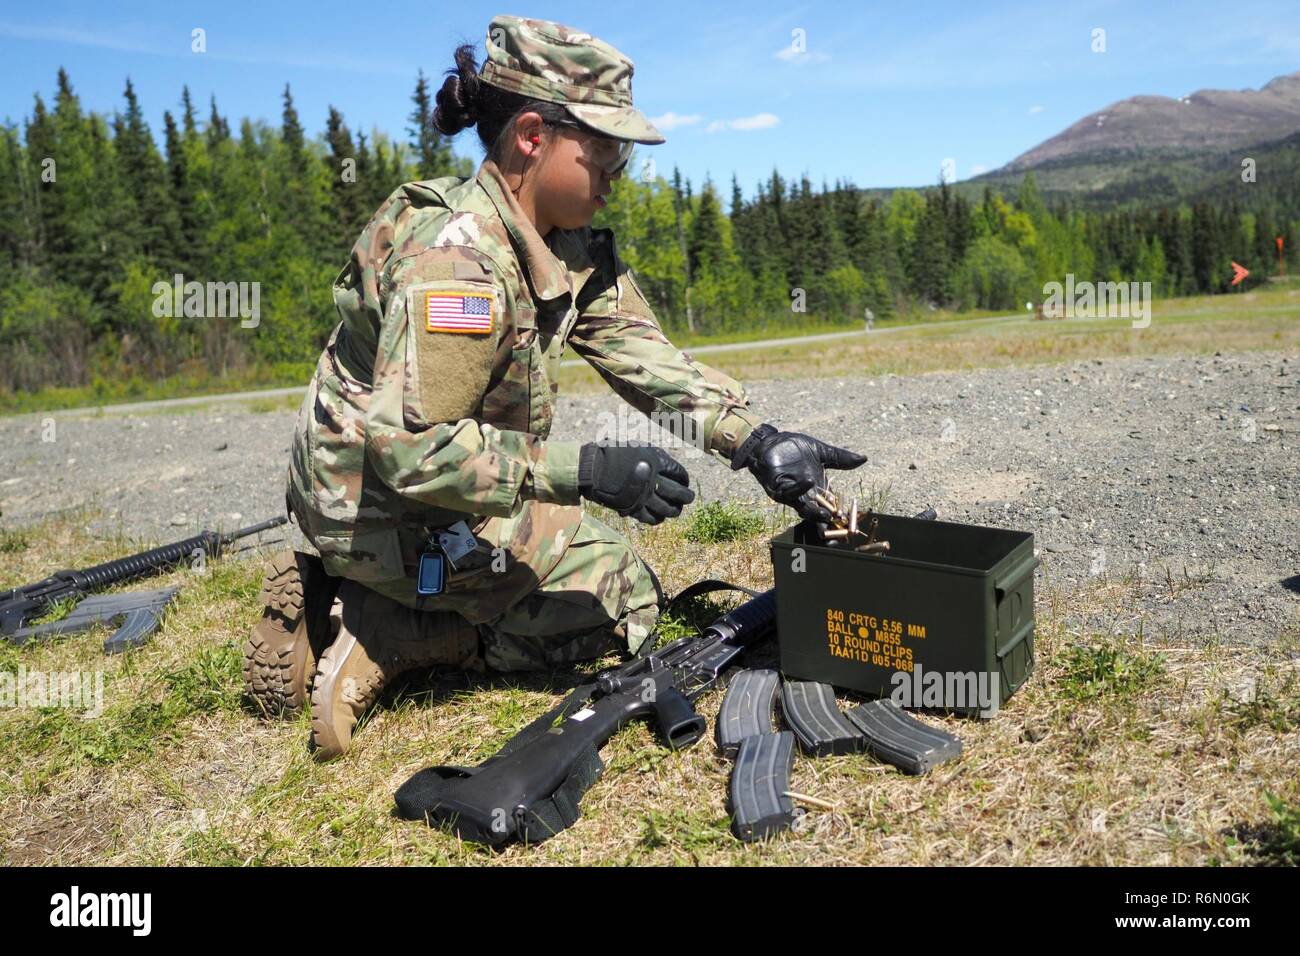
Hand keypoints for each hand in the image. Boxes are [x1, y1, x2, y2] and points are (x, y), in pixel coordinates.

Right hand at [578, 443, 694, 524]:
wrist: (593, 468)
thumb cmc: (614, 454)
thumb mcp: (639, 448)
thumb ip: (655, 457)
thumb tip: (668, 467)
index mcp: (656, 462)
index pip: (679, 473)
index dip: (684, 478)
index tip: (685, 481)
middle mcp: (653, 480)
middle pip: (678, 493)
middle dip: (686, 497)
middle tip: (689, 498)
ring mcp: (644, 496)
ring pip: (667, 508)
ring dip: (675, 510)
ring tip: (677, 510)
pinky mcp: (634, 508)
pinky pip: (651, 518)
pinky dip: (658, 519)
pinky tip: (660, 517)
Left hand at [732, 424, 866, 522]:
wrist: (771, 440)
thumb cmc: (793, 447)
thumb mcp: (821, 451)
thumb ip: (840, 458)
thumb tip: (864, 458)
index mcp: (817, 488)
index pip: (830, 506)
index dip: (839, 516)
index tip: (850, 524)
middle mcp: (805, 494)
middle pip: (817, 515)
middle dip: (826, 525)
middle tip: (838, 533)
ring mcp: (790, 493)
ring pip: (803, 508)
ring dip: (814, 513)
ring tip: (826, 515)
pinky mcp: (776, 488)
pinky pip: (787, 492)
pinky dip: (798, 488)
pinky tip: (809, 482)